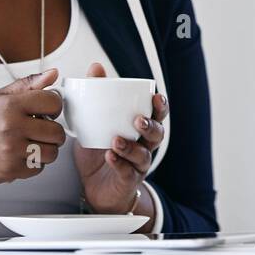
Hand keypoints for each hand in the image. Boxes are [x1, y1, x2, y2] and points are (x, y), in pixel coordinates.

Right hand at [0, 68, 66, 185]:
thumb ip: (27, 84)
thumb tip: (52, 74)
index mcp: (10, 106)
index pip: (53, 102)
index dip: (54, 106)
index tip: (48, 111)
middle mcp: (12, 127)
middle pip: (56, 131)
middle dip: (52, 131)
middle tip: (41, 130)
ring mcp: (11, 150)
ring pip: (52, 152)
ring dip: (46, 150)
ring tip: (32, 144)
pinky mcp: (11, 169)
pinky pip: (39, 168)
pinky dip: (33, 164)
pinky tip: (21, 156)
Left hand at [72, 62, 167, 213]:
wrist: (93, 187)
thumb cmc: (100, 151)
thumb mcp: (95, 121)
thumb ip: (97, 95)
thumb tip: (96, 68)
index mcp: (140, 129)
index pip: (158, 115)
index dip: (161, 107)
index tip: (156, 97)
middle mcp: (144, 146)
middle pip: (158, 135)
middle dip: (151, 126)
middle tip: (138, 120)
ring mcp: (137, 165)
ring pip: (144, 155)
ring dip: (131, 147)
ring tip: (116, 140)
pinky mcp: (127, 181)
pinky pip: (128, 172)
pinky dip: (119, 164)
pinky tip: (110, 156)